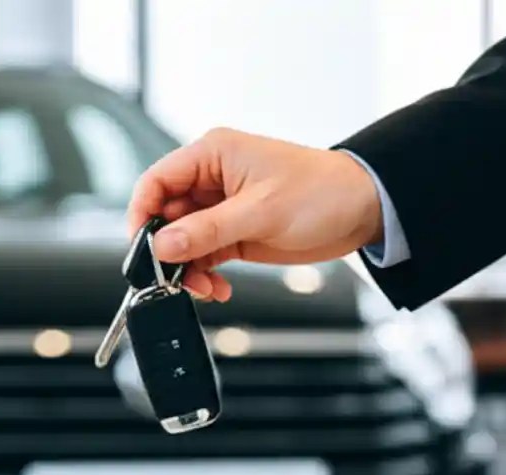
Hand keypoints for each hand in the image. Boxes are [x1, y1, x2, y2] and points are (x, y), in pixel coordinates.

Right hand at [127, 128, 383, 300]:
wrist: (363, 209)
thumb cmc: (322, 191)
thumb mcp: (260, 212)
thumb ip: (206, 231)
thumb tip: (163, 245)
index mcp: (212, 154)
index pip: (156, 181)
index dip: (142, 215)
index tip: (142, 249)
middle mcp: (211, 179)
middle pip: (165, 216)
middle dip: (167, 251)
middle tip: (175, 278)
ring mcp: (221, 207)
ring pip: (182, 241)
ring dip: (187, 269)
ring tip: (204, 288)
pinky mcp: (234, 232)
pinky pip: (203, 256)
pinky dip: (205, 275)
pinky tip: (218, 288)